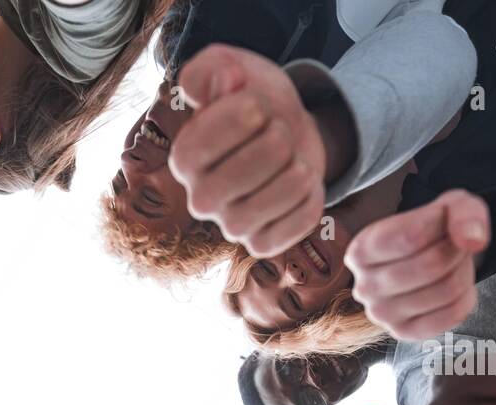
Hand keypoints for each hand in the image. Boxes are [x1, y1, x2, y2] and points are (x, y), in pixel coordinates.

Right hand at [171, 45, 327, 256]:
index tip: (255, 105)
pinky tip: (296, 186)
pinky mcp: (261, 245)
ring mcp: (231, 227)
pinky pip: (302, 219)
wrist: (285, 133)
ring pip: (286, 190)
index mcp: (184, 158)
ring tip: (288, 160)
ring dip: (299, 165)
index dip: (252, 107)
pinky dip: (311, 195)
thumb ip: (212, 68)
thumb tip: (225, 82)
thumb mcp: (229, 69)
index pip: (222, 128)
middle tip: (277, 133)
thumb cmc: (252, 102)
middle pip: (264, 156)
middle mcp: (200, 200)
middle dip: (282, 134)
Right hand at [346, 189, 488, 339]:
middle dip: (456, 250)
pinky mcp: (404, 332)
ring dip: (463, 272)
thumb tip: (474, 241)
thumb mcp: (448, 206)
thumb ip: (463, 212)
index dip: (441, 226)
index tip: (444, 221)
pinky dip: (467, 297)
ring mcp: (382, 315)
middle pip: (431, 266)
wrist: (429, 259)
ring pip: (446, 290)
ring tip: (454, 265)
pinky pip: (453, 314)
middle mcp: (365, 287)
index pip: (410, 238)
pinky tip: (457, 287)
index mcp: (361, 251)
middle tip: (455, 245)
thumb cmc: (433, 231)